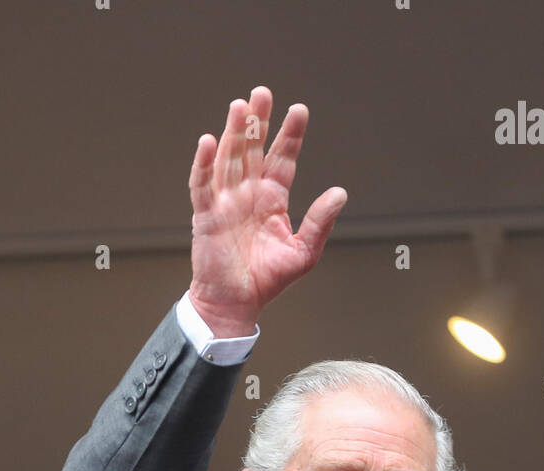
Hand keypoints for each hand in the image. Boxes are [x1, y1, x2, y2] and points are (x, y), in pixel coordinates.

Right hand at [187, 86, 346, 337]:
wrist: (236, 305)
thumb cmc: (267, 280)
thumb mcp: (303, 252)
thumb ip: (319, 222)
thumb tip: (340, 192)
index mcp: (272, 199)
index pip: (282, 159)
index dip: (290, 135)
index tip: (299, 110)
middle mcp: (248, 194)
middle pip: (253, 149)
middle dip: (258, 122)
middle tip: (263, 93)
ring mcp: (226, 202)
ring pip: (229, 159)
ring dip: (233, 133)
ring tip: (239, 106)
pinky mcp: (206, 216)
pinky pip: (202, 185)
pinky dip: (203, 164)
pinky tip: (207, 141)